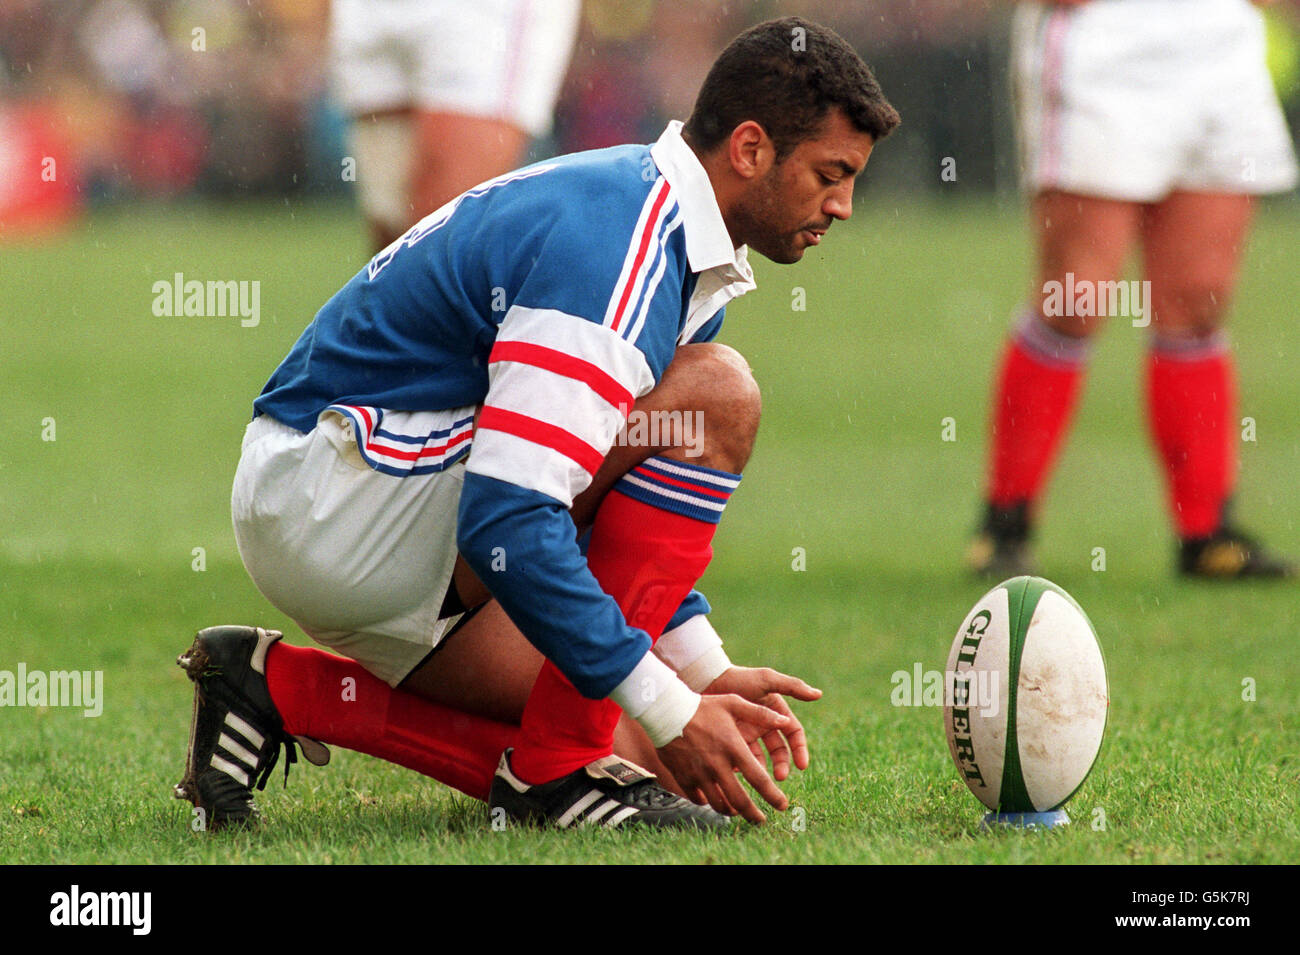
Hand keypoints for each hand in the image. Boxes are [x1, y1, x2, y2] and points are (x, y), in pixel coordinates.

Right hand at [656, 694, 791, 824]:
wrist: (666, 711)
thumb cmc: (703, 706)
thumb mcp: (733, 703)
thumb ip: (760, 714)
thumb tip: (785, 721)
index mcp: (734, 748)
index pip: (759, 780)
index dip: (774, 797)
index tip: (782, 805)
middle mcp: (718, 765)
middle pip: (740, 801)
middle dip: (754, 815)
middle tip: (761, 819)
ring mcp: (699, 774)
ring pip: (719, 804)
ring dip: (732, 811)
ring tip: (738, 810)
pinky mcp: (684, 777)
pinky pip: (698, 799)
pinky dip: (708, 802)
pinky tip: (714, 798)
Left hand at [704, 666, 821, 781]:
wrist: (706, 680)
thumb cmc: (738, 678)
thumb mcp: (766, 680)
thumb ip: (792, 686)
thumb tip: (818, 694)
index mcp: (776, 712)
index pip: (794, 734)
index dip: (799, 750)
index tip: (801, 765)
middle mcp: (763, 724)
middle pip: (779, 751)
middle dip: (782, 765)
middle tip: (779, 777)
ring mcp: (747, 733)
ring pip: (760, 758)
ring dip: (763, 770)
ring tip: (760, 779)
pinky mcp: (730, 740)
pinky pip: (739, 758)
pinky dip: (742, 767)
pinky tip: (740, 772)